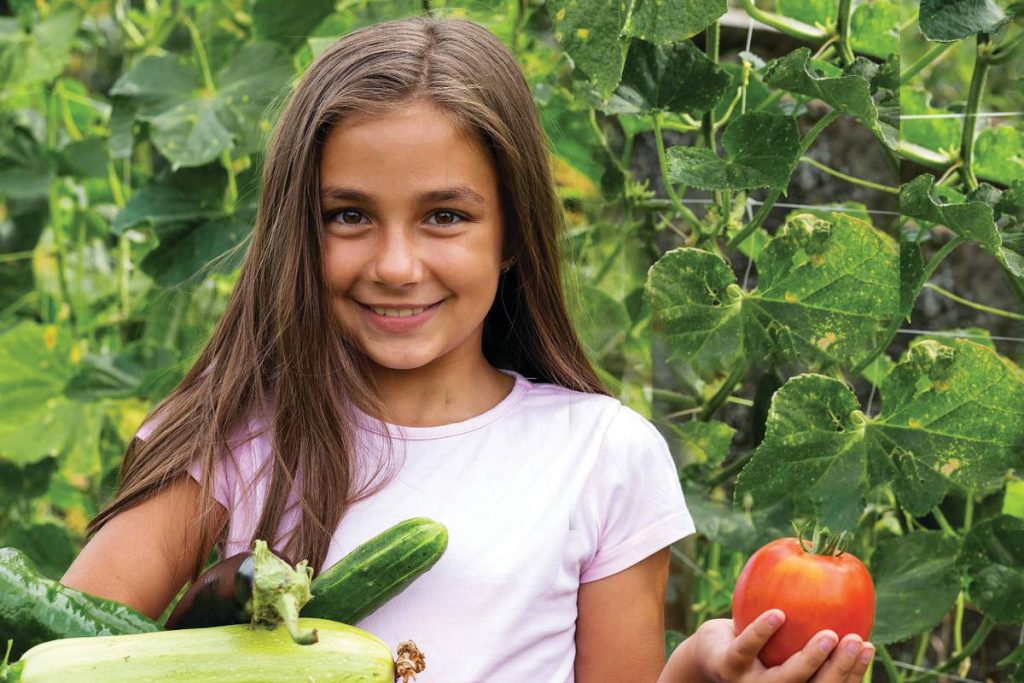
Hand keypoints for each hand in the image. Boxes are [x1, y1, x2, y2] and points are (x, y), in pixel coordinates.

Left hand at [691, 609, 873, 681]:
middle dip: (839, 668)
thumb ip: (809, 631)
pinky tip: (778, 614)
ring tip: (828, 633)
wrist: (709, 652)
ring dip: (809, 657)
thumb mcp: (786, 641)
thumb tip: (850, 598)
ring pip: (785, 678)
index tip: (868, 646)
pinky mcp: (728, 667)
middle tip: (854, 640)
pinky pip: (747, 648)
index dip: (853, 672)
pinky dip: (762, 632)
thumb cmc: (759, 646)